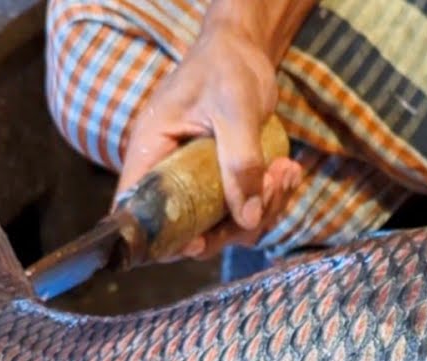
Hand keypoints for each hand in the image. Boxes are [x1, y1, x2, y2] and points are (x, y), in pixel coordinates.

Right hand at [116, 19, 301, 261]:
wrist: (243, 53)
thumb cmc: (226, 70)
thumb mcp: (234, 111)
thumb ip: (240, 162)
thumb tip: (247, 219)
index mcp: (151, 153)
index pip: (138, 211)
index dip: (162, 239)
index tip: (200, 242)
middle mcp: (170, 175)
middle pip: (191, 231)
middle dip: (235, 222)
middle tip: (271, 184)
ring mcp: (198, 182)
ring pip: (226, 226)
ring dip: (264, 208)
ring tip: (285, 170)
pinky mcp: (225, 183)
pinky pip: (247, 211)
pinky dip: (272, 198)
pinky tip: (288, 170)